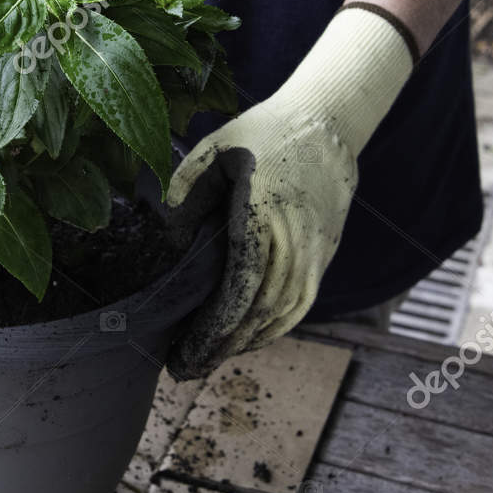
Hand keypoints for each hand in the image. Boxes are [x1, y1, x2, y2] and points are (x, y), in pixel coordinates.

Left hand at [164, 7, 414, 378]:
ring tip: (209, 360)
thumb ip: (186, 191)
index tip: (183, 350)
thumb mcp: (215, 150)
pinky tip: (245, 338)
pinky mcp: (324, 255)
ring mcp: (315, 252)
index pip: (240, 289)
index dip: (213, 328)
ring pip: (284, 315)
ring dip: (246, 344)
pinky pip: (300, 304)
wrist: (326, 123)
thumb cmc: (263, 134)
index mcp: (263, 218)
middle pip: (259, 313)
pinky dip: (272, 328)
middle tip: (184, 369)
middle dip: (221, 347)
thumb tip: (166, 236)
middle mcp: (294, 243)